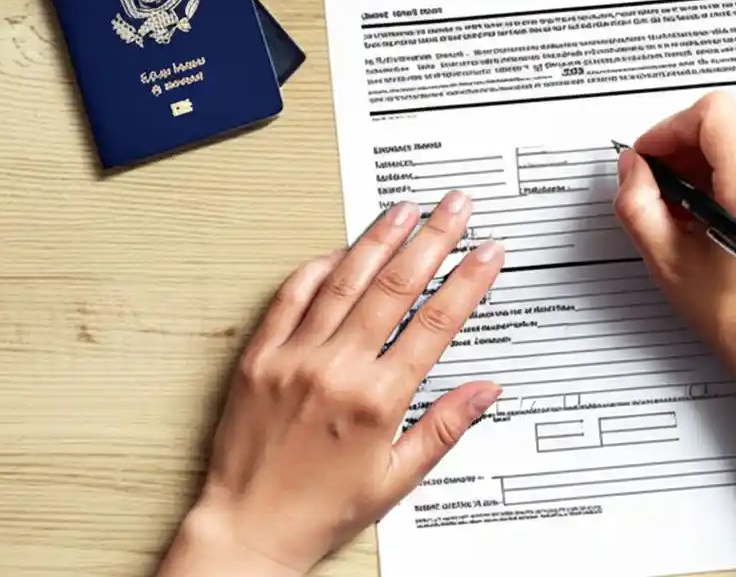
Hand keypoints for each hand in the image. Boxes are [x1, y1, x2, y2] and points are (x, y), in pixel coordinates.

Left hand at [158, 192, 503, 575]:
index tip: (487, 253)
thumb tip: (485, 391)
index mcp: (376, 401)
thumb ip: (444, 427)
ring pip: (345, 281)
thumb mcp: (397, 478)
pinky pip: (290, 297)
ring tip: (405, 209)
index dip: (467, 280)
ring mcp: (294, 358)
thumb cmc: (319, 510)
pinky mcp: (258, 357)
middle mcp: (336, 370)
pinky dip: (317, 268)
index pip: (436, 323)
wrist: (247, 529)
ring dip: (379, 239)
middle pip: (397, 286)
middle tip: (454, 207)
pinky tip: (340, 249)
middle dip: (433, 239)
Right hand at [613, 92, 735, 390]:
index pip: (711, 113)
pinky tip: (703, 220)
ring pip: (731, 146)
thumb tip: (632, 166)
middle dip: (678, 153)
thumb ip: (637, 203)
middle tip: (655, 192)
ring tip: (680, 216)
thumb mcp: (666, 260)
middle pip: (719, 128)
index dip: (669, 129)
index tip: (649, 158)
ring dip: (696, 169)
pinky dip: (717, 181)